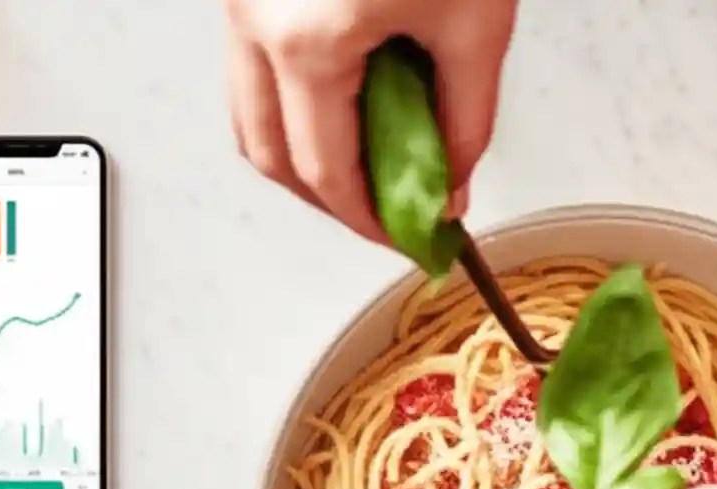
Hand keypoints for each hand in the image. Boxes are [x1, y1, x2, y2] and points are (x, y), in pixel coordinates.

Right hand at [222, 0, 516, 242]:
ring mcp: (242, 5)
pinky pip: (249, 72)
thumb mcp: (475, 19)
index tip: (403, 238)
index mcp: (308, 40)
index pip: (326, 170)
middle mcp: (256, 24)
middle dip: (327, 199)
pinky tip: (339, 104)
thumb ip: (464, 117)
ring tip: (362, 164)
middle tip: (381, 213)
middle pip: (271, 157)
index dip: (367, 219)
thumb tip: (448, 186)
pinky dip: (286, 106)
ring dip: (297, 155)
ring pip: (249, 117)